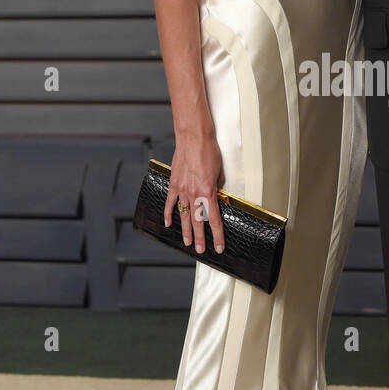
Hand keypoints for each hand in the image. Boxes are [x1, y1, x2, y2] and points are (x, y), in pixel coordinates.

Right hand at [163, 132, 225, 253]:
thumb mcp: (220, 173)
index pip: (214, 220)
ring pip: (183, 216)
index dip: (217, 236)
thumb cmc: (209, 152)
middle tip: (200, 251)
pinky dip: (168, 213)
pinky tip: (168, 223)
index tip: (219, 247)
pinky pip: (170, 202)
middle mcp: (194, 194)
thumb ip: (218, 188)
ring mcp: (182, 190)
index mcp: (208, 193)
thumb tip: (217, 196)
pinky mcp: (174, 184)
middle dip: (200, 239)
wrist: (194, 138)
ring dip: (185, 230)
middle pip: (198, 222)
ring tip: (187, 242)